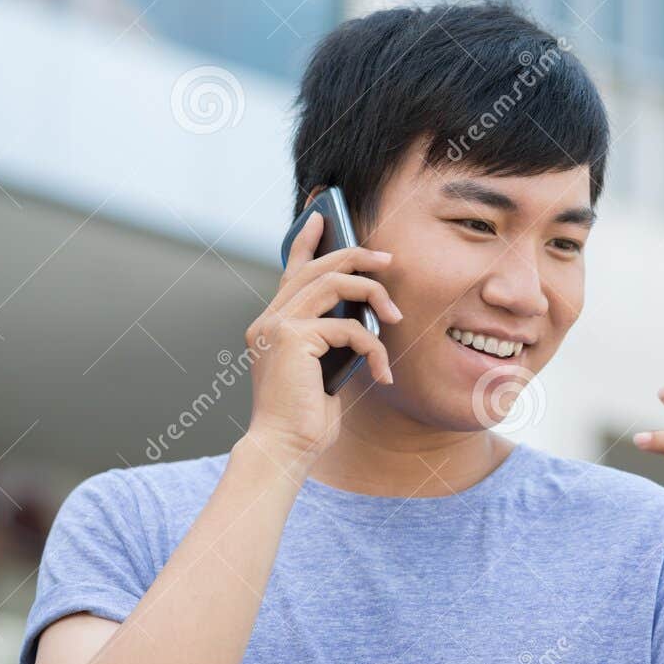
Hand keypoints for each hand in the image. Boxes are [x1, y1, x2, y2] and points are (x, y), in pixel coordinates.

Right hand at [243, 211, 401, 474]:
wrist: (286, 448)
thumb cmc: (306, 415)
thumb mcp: (322, 366)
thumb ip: (330, 335)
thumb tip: (362, 309)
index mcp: (272, 324)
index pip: (289, 270)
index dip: (305, 239)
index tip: (322, 215)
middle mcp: (268, 320)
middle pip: (316, 267)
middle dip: (355, 255)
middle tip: (387, 259)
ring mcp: (277, 327)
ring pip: (332, 284)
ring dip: (372, 294)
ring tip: (395, 316)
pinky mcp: (294, 339)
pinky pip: (348, 325)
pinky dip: (373, 347)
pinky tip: (383, 372)